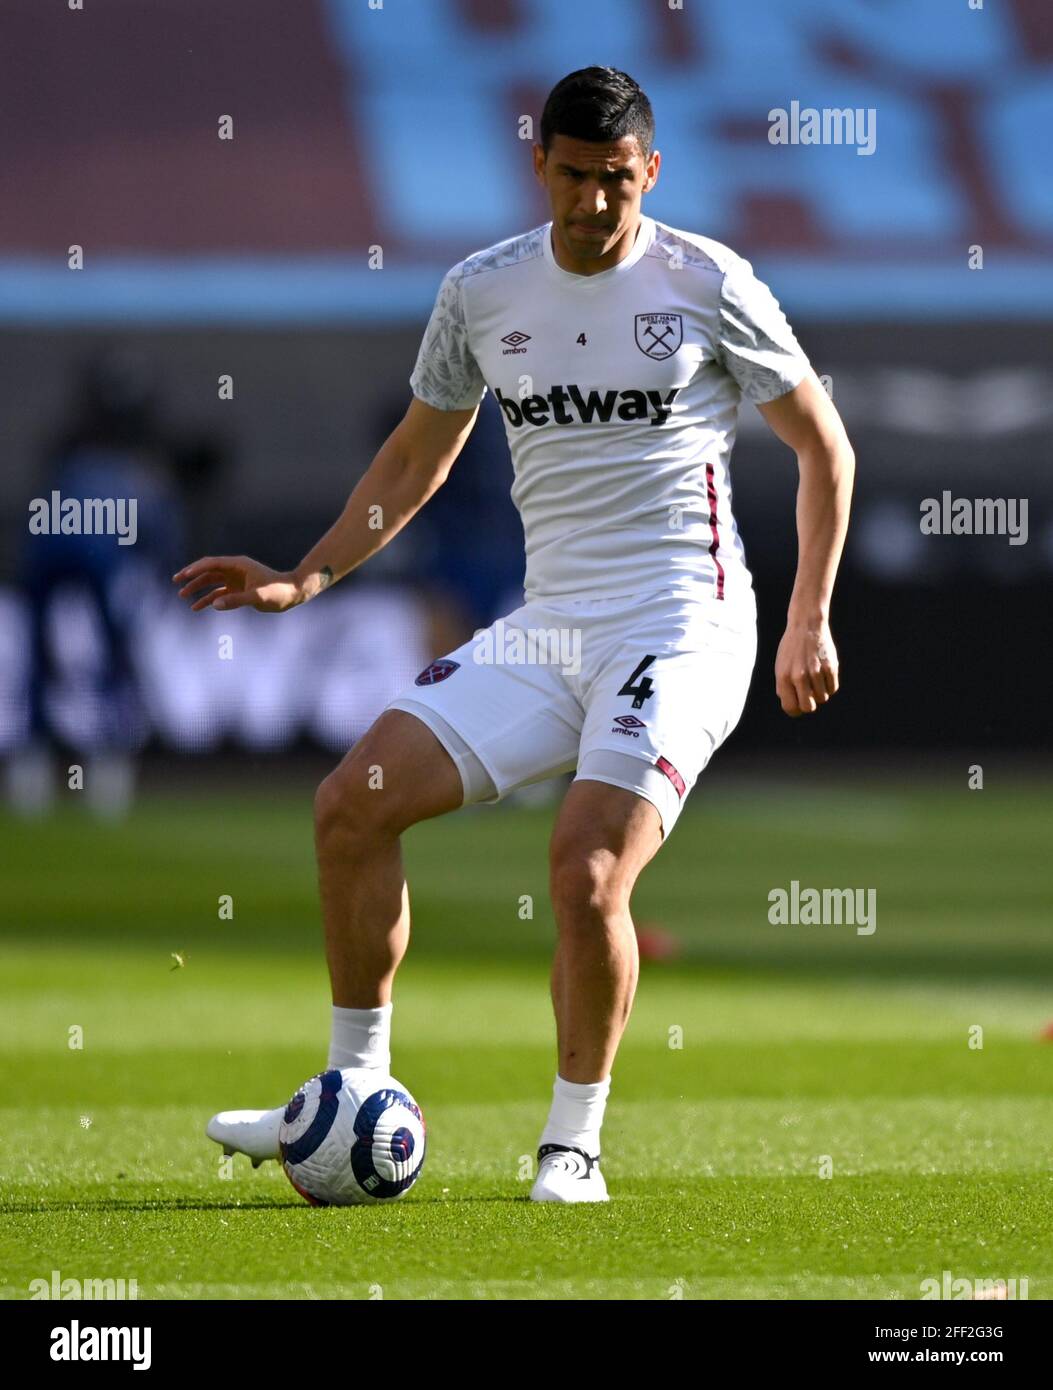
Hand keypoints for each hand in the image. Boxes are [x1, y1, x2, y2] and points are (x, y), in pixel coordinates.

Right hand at [172, 555, 302, 612]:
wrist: (293, 594)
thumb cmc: (278, 592)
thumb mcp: (258, 596)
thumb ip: (236, 600)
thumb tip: (215, 604)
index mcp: (238, 565)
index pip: (212, 564)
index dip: (196, 568)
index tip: (183, 576)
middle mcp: (235, 570)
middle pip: (208, 571)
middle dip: (191, 576)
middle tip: (176, 582)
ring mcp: (236, 580)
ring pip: (211, 582)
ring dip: (197, 588)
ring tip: (183, 596)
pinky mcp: (238, 591)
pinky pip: (219, 594)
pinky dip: (208, 600)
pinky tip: (197, 607)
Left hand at [775, 619, 838, 716]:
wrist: (806, 624)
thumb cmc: (792, 648)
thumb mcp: (781, 666)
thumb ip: (783, 686)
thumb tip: (791, 705)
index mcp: (783, 677)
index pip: (790, 707)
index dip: (795, 710)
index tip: (798, 706)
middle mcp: (799, 676)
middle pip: (808, 707)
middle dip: (809, 704)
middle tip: (809, 695)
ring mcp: (816, 672)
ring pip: (823, 698)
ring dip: (820, 692)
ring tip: (816, 679)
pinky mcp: (830, 667)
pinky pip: (833, 688)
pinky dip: (830, 685)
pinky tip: (825, 675)